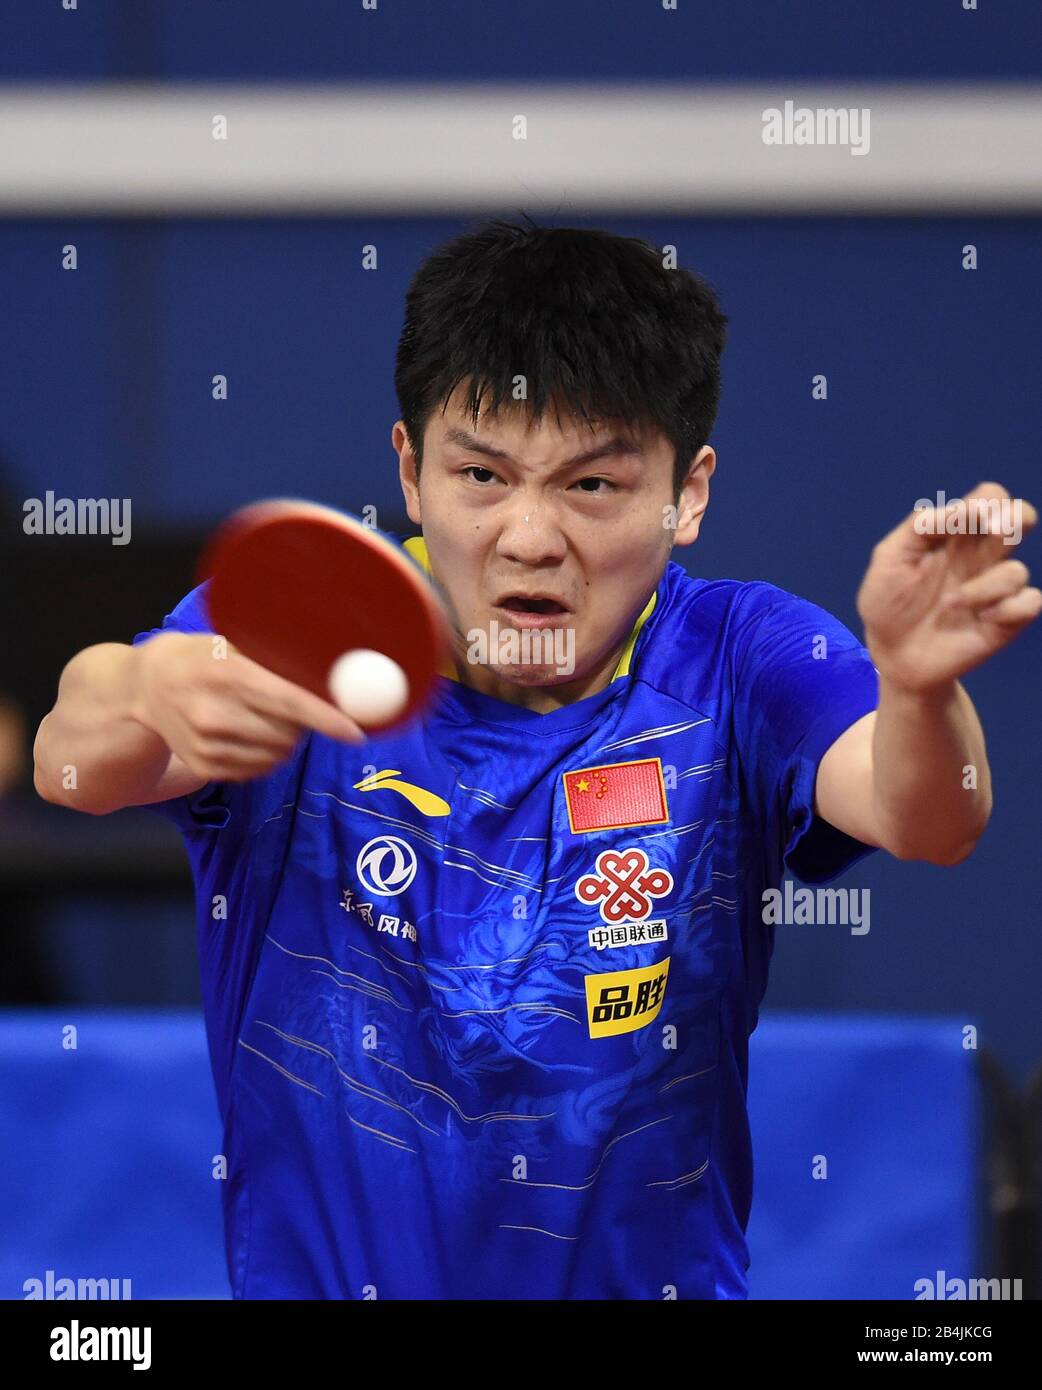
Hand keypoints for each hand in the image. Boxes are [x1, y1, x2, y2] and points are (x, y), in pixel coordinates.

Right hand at [131, 632, 363, 781]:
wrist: (146, 685)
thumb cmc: (203, 657)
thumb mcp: (233, 643)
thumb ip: (276, 657)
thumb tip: (333, 669)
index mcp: (227, 673)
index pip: (289, 700)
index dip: (326, 718)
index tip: (356, 732)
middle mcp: (213, 713)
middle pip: (288, 733)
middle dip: (306, 725)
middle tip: (300, 707)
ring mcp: (206, 744)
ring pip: (277, 755)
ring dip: (288, 741)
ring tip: (270, 717)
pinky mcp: (205, 767)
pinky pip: (259, 769)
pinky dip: (269, 755)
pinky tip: (253, 733)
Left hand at [856, 482, 1040, 692]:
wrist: (891, 654)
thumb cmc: (887, 602)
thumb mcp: (890, 558)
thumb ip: (918, 527)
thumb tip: (957, 510)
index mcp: (955, 535)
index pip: (988, 499)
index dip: (987, 501)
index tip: (964, 518)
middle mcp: (981, 556)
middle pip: (1020, 518)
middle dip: (1014, 519)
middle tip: (994, 531)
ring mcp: (994, 588)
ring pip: (1017, 570)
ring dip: (983, 587)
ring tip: (949, 604)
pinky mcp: (1005, 620)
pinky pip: (1030, 602)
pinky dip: (1008, 609)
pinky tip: (981, 619)